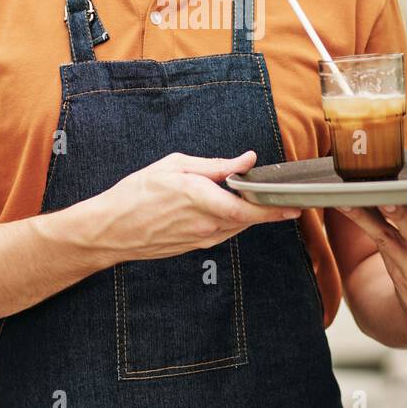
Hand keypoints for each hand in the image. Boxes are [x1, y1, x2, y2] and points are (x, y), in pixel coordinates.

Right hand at [91, 150, 302, 262]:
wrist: (111, 229)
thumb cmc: (137, 193)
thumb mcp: (175, 167)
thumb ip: (214, 165)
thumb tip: (246, 160)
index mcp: (201, 199)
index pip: (248, 208)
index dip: (275, 208)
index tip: (295, 205)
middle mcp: (205, 224)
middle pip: (248, 218)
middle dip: (267, 208)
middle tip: (284, 197)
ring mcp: (201, 239)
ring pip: (237, 225)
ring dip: (249, 213)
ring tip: (255, 197)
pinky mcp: (195, 247)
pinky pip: (223, 232)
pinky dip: (232, 219)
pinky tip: (226, 207)